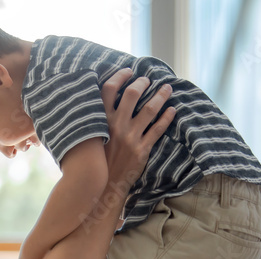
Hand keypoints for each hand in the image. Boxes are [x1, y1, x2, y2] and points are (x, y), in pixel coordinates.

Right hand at [100, 69, 175, 190]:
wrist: (104, 185)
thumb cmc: (95, 161)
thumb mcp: (89, 138)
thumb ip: (94, 120)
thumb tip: (95, 102)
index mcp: (101, 120)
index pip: (108, 89)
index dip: (119, 76)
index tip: (128, 71)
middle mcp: (116, 125)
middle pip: (132, 94)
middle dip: (142, 82)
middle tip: (147, 79)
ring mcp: (131, 137)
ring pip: (149, 110)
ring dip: (160, 96)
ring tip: (167, 88)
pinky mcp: (142, 150)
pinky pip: (157, 130)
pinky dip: (166, 118)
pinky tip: (172, 110)